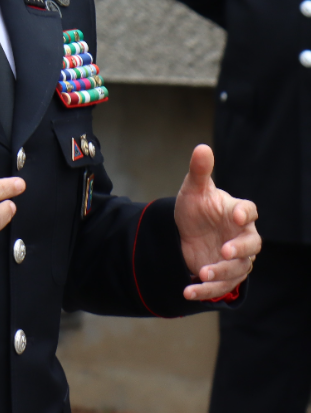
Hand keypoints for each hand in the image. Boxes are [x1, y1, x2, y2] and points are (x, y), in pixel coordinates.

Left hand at [175, 144, 259, 300]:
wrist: (186, 231)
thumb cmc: (196, 207)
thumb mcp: (193, 190)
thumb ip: (199, 171)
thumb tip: (202, 147)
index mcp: (238, 213)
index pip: (250, 211)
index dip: (246, 213)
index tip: (237, 215)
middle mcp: (242, 236)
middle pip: (252, 245)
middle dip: (240, 249)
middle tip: (225, 252)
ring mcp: (236, 258)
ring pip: (238, 269)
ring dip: (222, 273)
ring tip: (202, 272)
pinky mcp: (225, 275)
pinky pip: (221, 286)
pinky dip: (205, 290)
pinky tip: (188, 290)